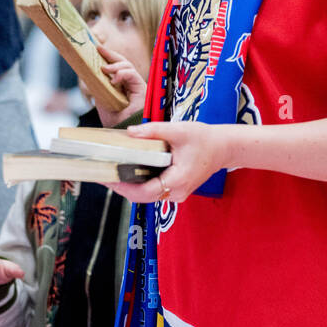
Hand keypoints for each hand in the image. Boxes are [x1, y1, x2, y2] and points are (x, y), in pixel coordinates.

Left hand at [94, 44, 146, 127]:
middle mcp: (131, 84)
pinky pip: (134, 75)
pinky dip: (123, 74)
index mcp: (122, 85)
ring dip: (116, 65)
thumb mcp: (101, 99)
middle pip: (124, 63)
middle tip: (100, 49)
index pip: (117, 66)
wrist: (121, 133)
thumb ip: (98, 86)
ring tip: (105, 69)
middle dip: (112, 54)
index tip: (97, 48)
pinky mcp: (142, 90)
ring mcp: (138, 87)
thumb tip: (88, 71)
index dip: (108, 56)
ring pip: (129, 66)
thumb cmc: (114, 121)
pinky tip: (114, 79)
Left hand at [101, 120, 226, 203]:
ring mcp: (176, 193)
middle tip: (102, 173)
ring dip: (128, 185)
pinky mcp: (175, 189)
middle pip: (141, 196)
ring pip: (146, 195)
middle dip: (121, 187)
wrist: (224, 147)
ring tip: (110, 171)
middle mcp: (176, 192)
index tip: (107, 177)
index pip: (144, 191)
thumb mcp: (179, 130)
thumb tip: (130, 133)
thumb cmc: (205, 139)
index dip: (123, 186)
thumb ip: (154, 131)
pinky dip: (139, 182)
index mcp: (177, 180)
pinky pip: (153, 190)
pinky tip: (128, 170)